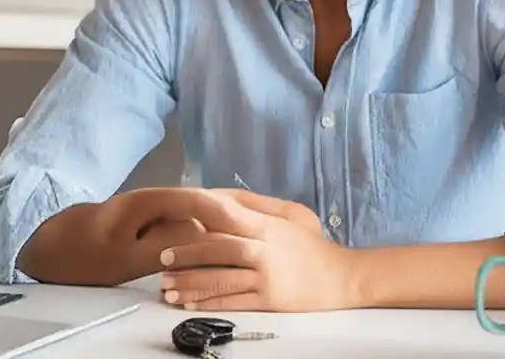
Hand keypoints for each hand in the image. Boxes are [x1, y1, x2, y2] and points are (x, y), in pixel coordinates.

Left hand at [155, 191, 355, 311]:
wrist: (342, 278)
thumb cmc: (313, 246)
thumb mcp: (292, 217)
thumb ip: (259, 209)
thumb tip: (222, 200)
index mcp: (267, 226)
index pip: (227, 215)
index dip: (198, 213)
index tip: (174, 215)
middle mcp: (264, 250)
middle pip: (217, 250)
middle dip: (186, 255)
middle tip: (162, 259)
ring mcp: (266, 277)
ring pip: (220, 279)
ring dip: (190, 283)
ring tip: (168, 287)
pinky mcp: (269, 301)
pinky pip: (232, 302)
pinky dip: (208, 303)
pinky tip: (190, 303)